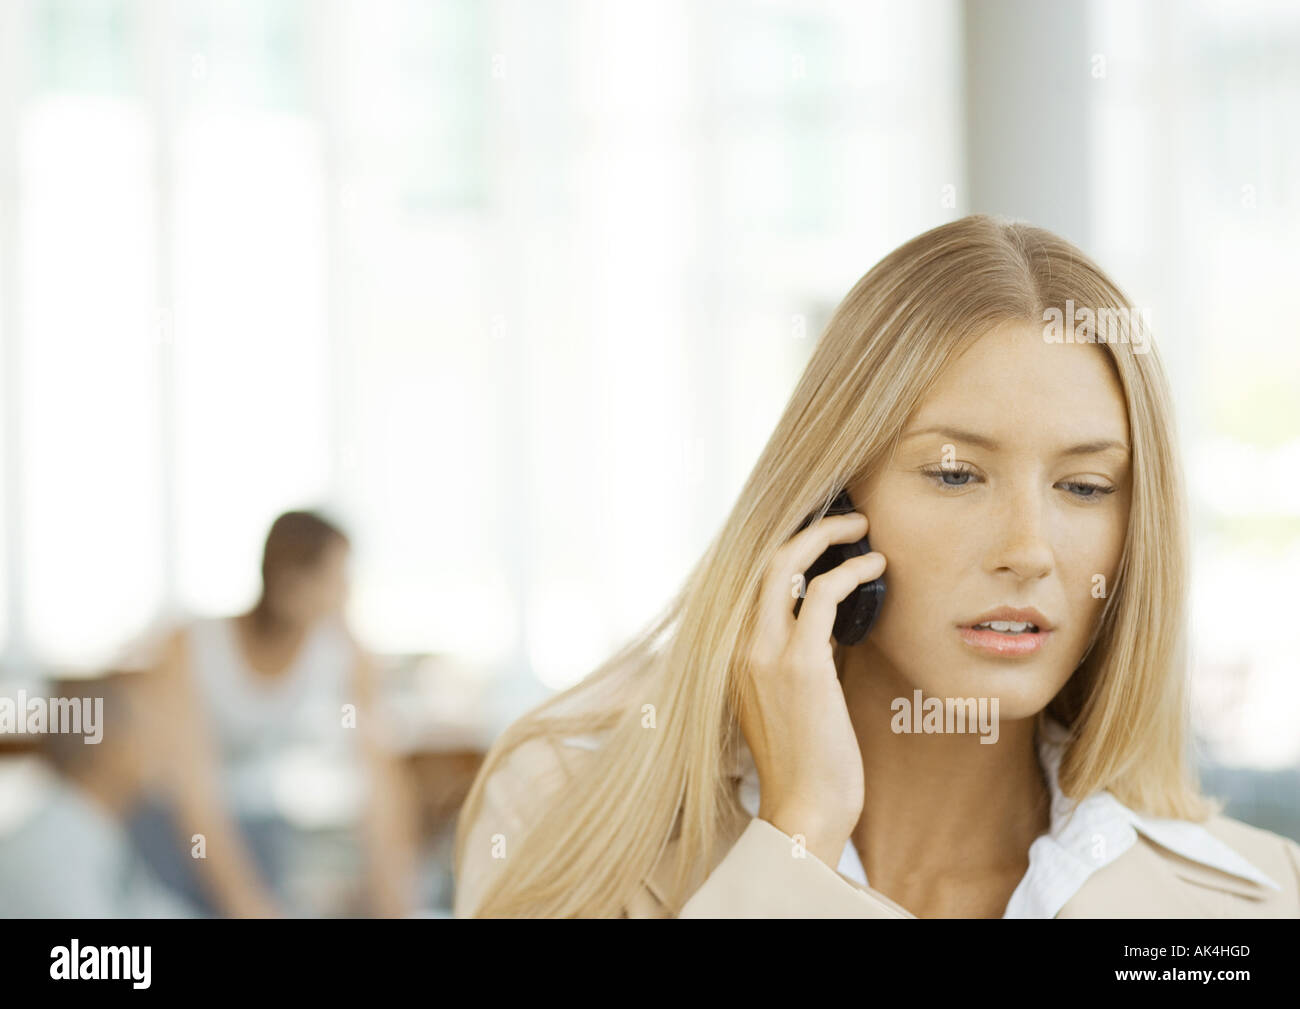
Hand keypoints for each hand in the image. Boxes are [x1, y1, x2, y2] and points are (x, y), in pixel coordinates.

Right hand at [737, 510, 885, 867]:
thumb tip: (827, 622)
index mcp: (733, 652)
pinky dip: (851, 572)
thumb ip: (792, 656)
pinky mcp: (800, 665)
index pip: (752, 578)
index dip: (789, 545)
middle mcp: (739, 646)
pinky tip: (876, 568)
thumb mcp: (784, 699)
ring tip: (865, 532)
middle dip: (809, 528)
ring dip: (829, 537)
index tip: (823, 533)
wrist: (804, 809)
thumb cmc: (805, 760)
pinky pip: (822, 594)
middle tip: (850, 519)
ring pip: (786, 565)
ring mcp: (764, 653)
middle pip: (765, 559)